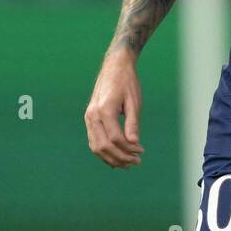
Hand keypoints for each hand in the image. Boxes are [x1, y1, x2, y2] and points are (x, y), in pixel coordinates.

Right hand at [84, 51, 144, 167]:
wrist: (115, 66)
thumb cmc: (127, 82)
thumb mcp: (134, 102)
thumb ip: (133, 123)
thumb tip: (134, 143)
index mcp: (104, 109)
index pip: (115, 138)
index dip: (129, 148)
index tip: (141, 151)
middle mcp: (93, 115)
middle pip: (104, 145)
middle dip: (121, 157)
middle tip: (137, 161)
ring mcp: (88, 118)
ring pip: (96, 146)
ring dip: (111, 158)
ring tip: (127, 163)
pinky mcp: (89, 119)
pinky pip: (94, 141)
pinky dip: (104, 152)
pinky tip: (116, 157)